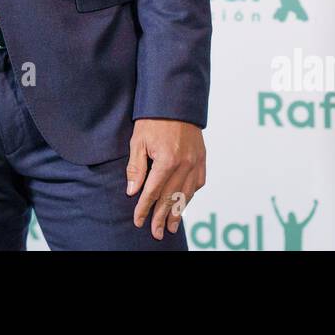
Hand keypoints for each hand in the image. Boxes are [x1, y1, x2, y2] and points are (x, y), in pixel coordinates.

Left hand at [127, 118, 206, 239]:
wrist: (176, 101)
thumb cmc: (153, 119)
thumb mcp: (138, 140)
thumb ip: (136, 168)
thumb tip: (133, 192)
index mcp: (166, 160)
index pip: (153, 191)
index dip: (144, 208)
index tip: (138, 220)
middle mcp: (184, 164)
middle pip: (170, 198)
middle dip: (160, 217)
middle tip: (155, 233)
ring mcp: (196, 162)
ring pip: (186, 194)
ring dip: (177, 212)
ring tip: (170, 226)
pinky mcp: (202, 158)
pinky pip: (198, 183)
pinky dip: (190, 195)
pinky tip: (184, 203)